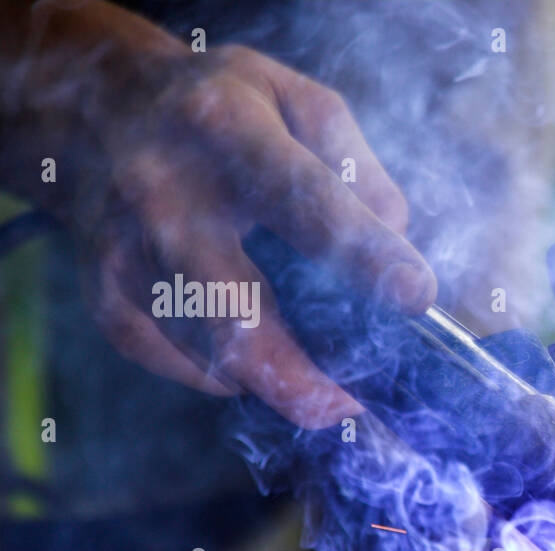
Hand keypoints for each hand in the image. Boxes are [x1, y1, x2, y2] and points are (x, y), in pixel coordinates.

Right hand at [10, 2, 435, 426]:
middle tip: (351, 407)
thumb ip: (355, 165)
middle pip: (231, 309)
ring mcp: (124, 249)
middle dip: (298, 377)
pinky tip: (250, 357)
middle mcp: (163, 192)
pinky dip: (222, 373)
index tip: (416, 296)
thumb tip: (394, 241)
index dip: (362, 254)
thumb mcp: (297, 101)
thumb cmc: (224, 111)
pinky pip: (175, 361)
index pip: (303, 199)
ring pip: (205, 350)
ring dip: (272, 382)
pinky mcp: (105, 295)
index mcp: (226, 129)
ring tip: (317, 387)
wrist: (99, 107)